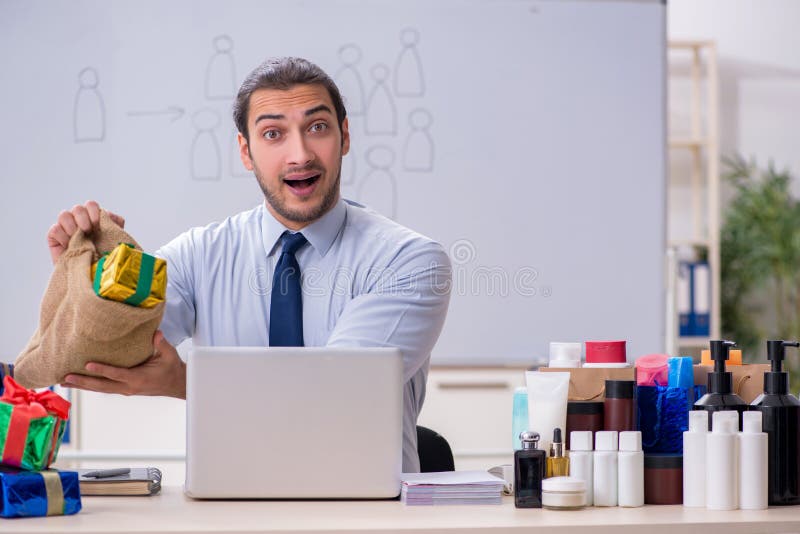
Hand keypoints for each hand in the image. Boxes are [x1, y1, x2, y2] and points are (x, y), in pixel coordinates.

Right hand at [47, 200, 125, 264]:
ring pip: (64, 215)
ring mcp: (66, 229)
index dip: (93, 211)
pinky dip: (62, 236)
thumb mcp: (114, 240)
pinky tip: (70, 246)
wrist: (91, 278)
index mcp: (94, 219)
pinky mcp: (55, 239)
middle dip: (83, 217)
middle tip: (88, 230)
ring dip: (72, 225)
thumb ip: (115, 225)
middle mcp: (79, 222)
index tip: (98, 224)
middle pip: (78, 208)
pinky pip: (54, 229)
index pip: (91, 205)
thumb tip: (109, 215)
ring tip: (79, 238)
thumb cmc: (105, 258)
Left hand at [62, 331, 186, 398]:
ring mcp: (125, 390)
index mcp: (139, 378)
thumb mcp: (169, 355)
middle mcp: (129, 387)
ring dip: (83, 386)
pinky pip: (104, 388)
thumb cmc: (172, 368)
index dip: (102, 370)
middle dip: (83, 382)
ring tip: (65, 382)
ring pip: (100, 389)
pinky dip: (91, 386)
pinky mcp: (124, 390)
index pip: (117, 374)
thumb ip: (161, 344)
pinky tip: (80, 383)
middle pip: (102, 386)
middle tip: (65, 378)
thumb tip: (156, 333)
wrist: (176, 384)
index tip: (87, 365)